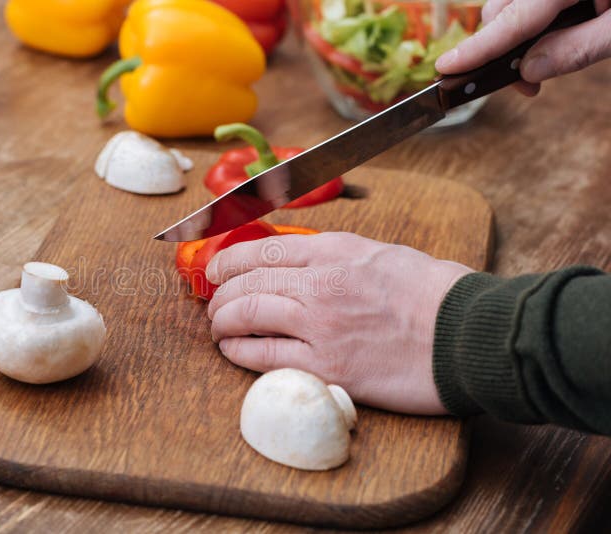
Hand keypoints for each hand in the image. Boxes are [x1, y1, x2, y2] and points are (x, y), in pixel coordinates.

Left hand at [206, 232, 473, 414]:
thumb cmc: (436, 294)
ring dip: (221, 320)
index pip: (261, 249)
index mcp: (334, 250)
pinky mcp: (326, 366)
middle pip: (246, 282)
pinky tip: (230, 349)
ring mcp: (320, 326)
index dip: (228, 260)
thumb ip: (336, 256)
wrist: (469, 334)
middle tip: (213, 302)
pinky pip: (264, 356)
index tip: (216, 269)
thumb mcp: (381, 254)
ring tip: (217, 326)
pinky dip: (237, 351)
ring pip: (246, 315)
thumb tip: (299, 262)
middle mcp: (320, 283)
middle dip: (219, 292)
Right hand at [436, 0, 610, 95]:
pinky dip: (537, 16)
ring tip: (547, 60)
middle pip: (504, 6)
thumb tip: (531, 70)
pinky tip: (561, 30)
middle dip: (502, 45)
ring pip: (516, 1)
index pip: (513, 20)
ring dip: (520, 32)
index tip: (448, 70)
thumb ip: (579, 48)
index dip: (478, 49)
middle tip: (528, 85)